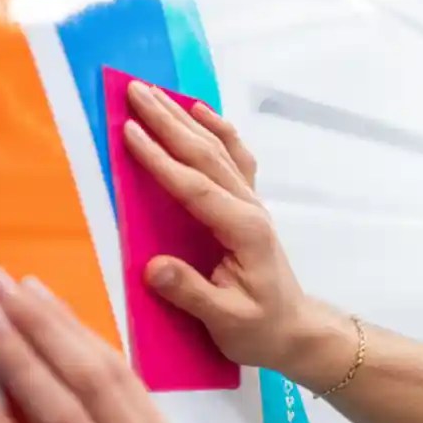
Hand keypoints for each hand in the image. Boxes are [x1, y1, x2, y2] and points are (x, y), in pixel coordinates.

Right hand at [123, 81, 335, 375]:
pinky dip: (216, 129)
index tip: (129, 132)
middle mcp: (249, 208)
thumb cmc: (259, 329)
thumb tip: (154, 268)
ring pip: (216, 149)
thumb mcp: (225, 320)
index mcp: (243, 231)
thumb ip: (191, 293)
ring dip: (183, 118)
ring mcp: (251, 202)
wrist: (293, 330)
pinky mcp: (247, 205)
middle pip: (205, 155)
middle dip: (167, 121)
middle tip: (133, 92)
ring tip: (154, 92)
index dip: (160, 160)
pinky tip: (199, 110)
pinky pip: (233, 156)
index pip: (195, 187)